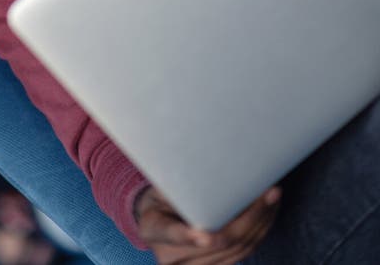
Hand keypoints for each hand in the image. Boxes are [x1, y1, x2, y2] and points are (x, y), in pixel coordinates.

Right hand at [134, 185, 280, 264]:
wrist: (156, 217)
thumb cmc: (161, 192)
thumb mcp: (161, 183)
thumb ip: (178, 181)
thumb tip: (208, 168)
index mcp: (152, 229)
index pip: (170, 233)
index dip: (187, 236)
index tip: (205, 235)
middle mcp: (170, 257)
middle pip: (215, 245)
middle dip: (247, 219)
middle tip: (266, 192)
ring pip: (235, 252)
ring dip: (259, 224)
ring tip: (272, 197)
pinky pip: (241, 255)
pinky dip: (258, 233)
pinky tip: (267, 213)